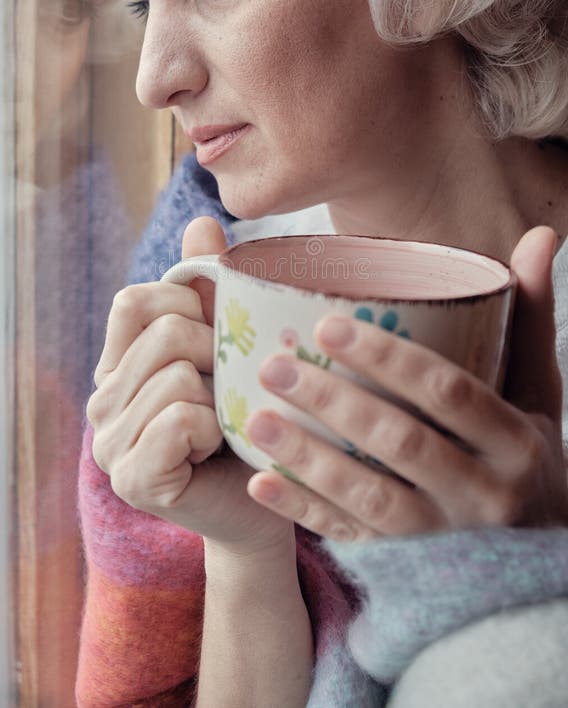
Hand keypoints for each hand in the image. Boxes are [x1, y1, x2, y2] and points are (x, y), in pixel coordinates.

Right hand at [87, 216, 292, 552]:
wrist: (261, 505)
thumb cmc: (247, 422)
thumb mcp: (228, 348)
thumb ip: (208, 287)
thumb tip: (201, 221)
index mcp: (119, 364)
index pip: (135, 299)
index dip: (189, 306)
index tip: (218, 341)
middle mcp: (102, 401)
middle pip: (164, 333)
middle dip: (216, 354)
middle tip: (229, 391)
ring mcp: (110, 444)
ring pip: (176, 376)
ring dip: (219, 398)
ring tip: (225, 423)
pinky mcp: (133, 480)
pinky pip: (178, 421)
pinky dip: (213, 429)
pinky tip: (218, 449)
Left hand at [245, 227, 567, 540]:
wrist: (542, 550)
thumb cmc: (526, 445)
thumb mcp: (538, 386)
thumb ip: (529, 315)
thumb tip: (540, 233)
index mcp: (516, 441)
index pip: (451, 394)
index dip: (391, 360)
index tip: (328, 325)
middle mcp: (484, 493)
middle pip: (404, 444)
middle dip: (336, 405)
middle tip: (275, 364)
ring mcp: (445, 535)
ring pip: (373, 499)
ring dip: (309, 459)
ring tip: (255, 419)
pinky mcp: (410, 561)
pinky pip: (354, 540)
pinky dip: (304, 513)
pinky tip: (258, 483)